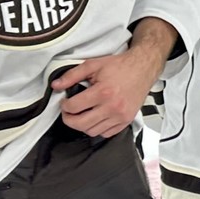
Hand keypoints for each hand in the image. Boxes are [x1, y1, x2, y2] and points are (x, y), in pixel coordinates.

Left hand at [52, 35, 170, 137]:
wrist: (143, 68)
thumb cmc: (120, 66)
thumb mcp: (93, 65)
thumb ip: (72, 75)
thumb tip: (56, 85)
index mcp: (103, 92)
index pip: (74, 107)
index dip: (64, 105)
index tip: (65, 102)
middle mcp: (112, 107)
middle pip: (81, 124)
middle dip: (69, 119)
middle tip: (68, 112)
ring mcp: (120, 116)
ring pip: (92, 131)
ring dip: (83, 125)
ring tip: (81, 115)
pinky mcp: (126, 121)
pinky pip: (106, 134)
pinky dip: (97, 129)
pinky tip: (95, 118)